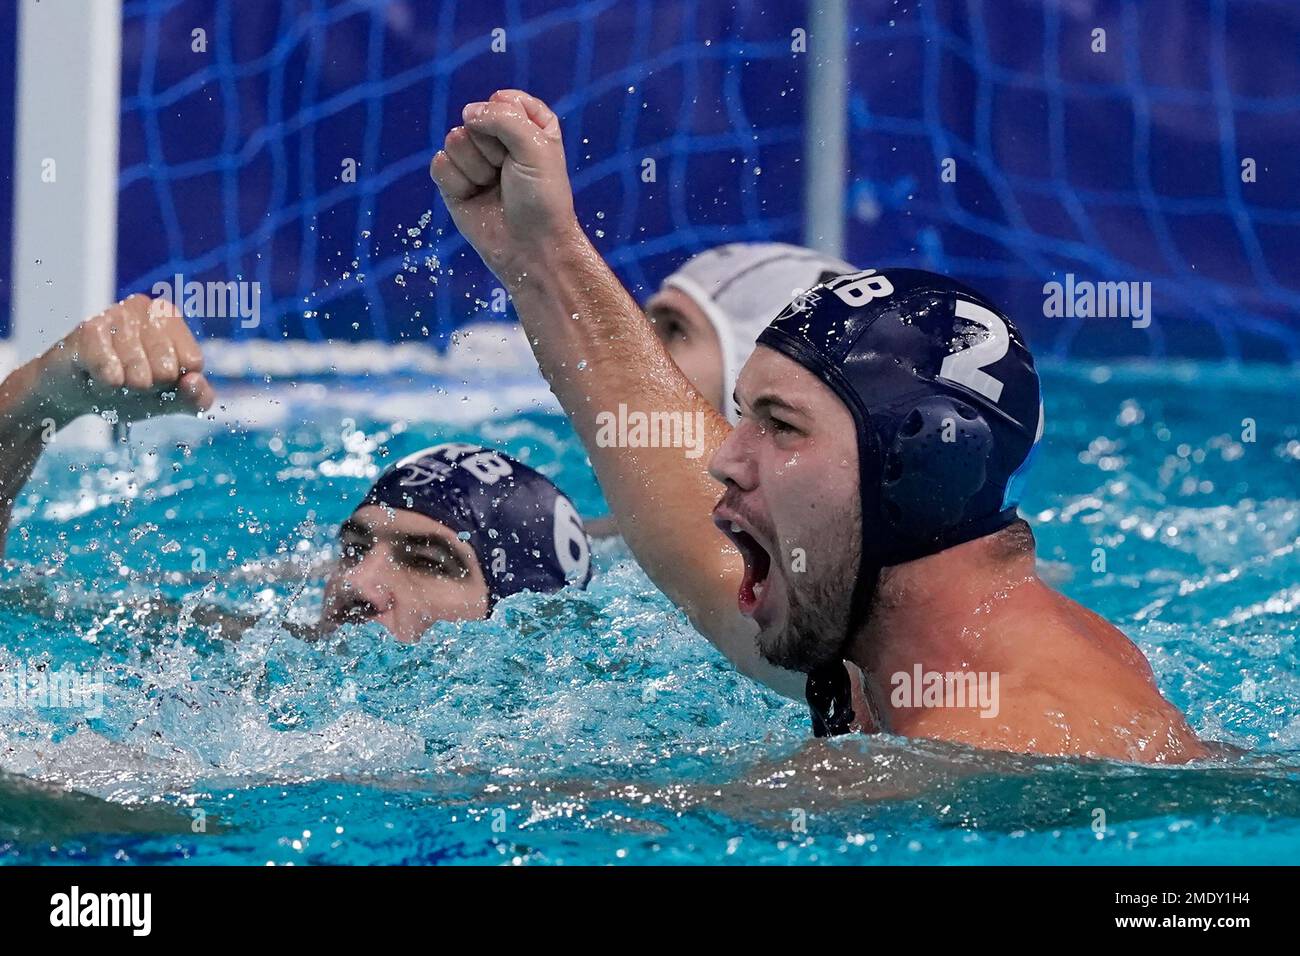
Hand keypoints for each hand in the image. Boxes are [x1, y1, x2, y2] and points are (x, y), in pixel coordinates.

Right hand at [34, 294, 214, 425]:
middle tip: (127, 378)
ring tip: (110, 376)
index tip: (154, 377)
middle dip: (148, 388)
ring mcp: (117, 314)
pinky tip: (93, 375)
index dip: (173, 383)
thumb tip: (194, 381)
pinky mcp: (89, 329)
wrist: (73, 394)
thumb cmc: (127, 388)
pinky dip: (105, 386)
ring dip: (123, 389)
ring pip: (140, 375)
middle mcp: (146, 307)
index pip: (192, 363)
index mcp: (171, 318)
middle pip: (167, 370)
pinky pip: (112, 374)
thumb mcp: (170, 399)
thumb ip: (197, 398)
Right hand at [430, 89, 578, 281]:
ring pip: (454, 139)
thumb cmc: (542, 198)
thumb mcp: (535, 147)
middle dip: (491, 147)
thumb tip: (467, 112)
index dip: (509, 120)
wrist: (531, 248)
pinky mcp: (455, 184)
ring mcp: (475, 161)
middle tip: (509, 174)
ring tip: (494, 188)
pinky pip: (439, 164)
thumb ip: (504, 117)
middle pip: (474, 118)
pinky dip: (456, 181)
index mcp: (529, 126)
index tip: (526, 147)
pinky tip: (474, 197)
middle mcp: (500, 141)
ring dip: (475, 167)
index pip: (503, 99)